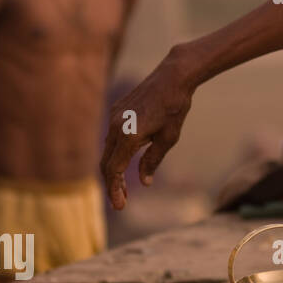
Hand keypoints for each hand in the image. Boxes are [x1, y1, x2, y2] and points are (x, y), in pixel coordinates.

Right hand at [100, 50, 195, 209]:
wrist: (173, 76)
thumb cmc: (175, 107)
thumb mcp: (169, 138)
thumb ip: (152, 160)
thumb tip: (144, 181)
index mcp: (128, 135)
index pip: (114, 170)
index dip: (115, 190)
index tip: (120, 205)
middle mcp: (116, 126)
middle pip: (106, 163)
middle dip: (112, 184)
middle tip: (121, 201)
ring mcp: (114, 117)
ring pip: (107, 150)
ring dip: (114, 170)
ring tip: (124, 187)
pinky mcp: (116, 110)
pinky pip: (111, 137)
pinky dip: (115, 154)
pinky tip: (126, 163)